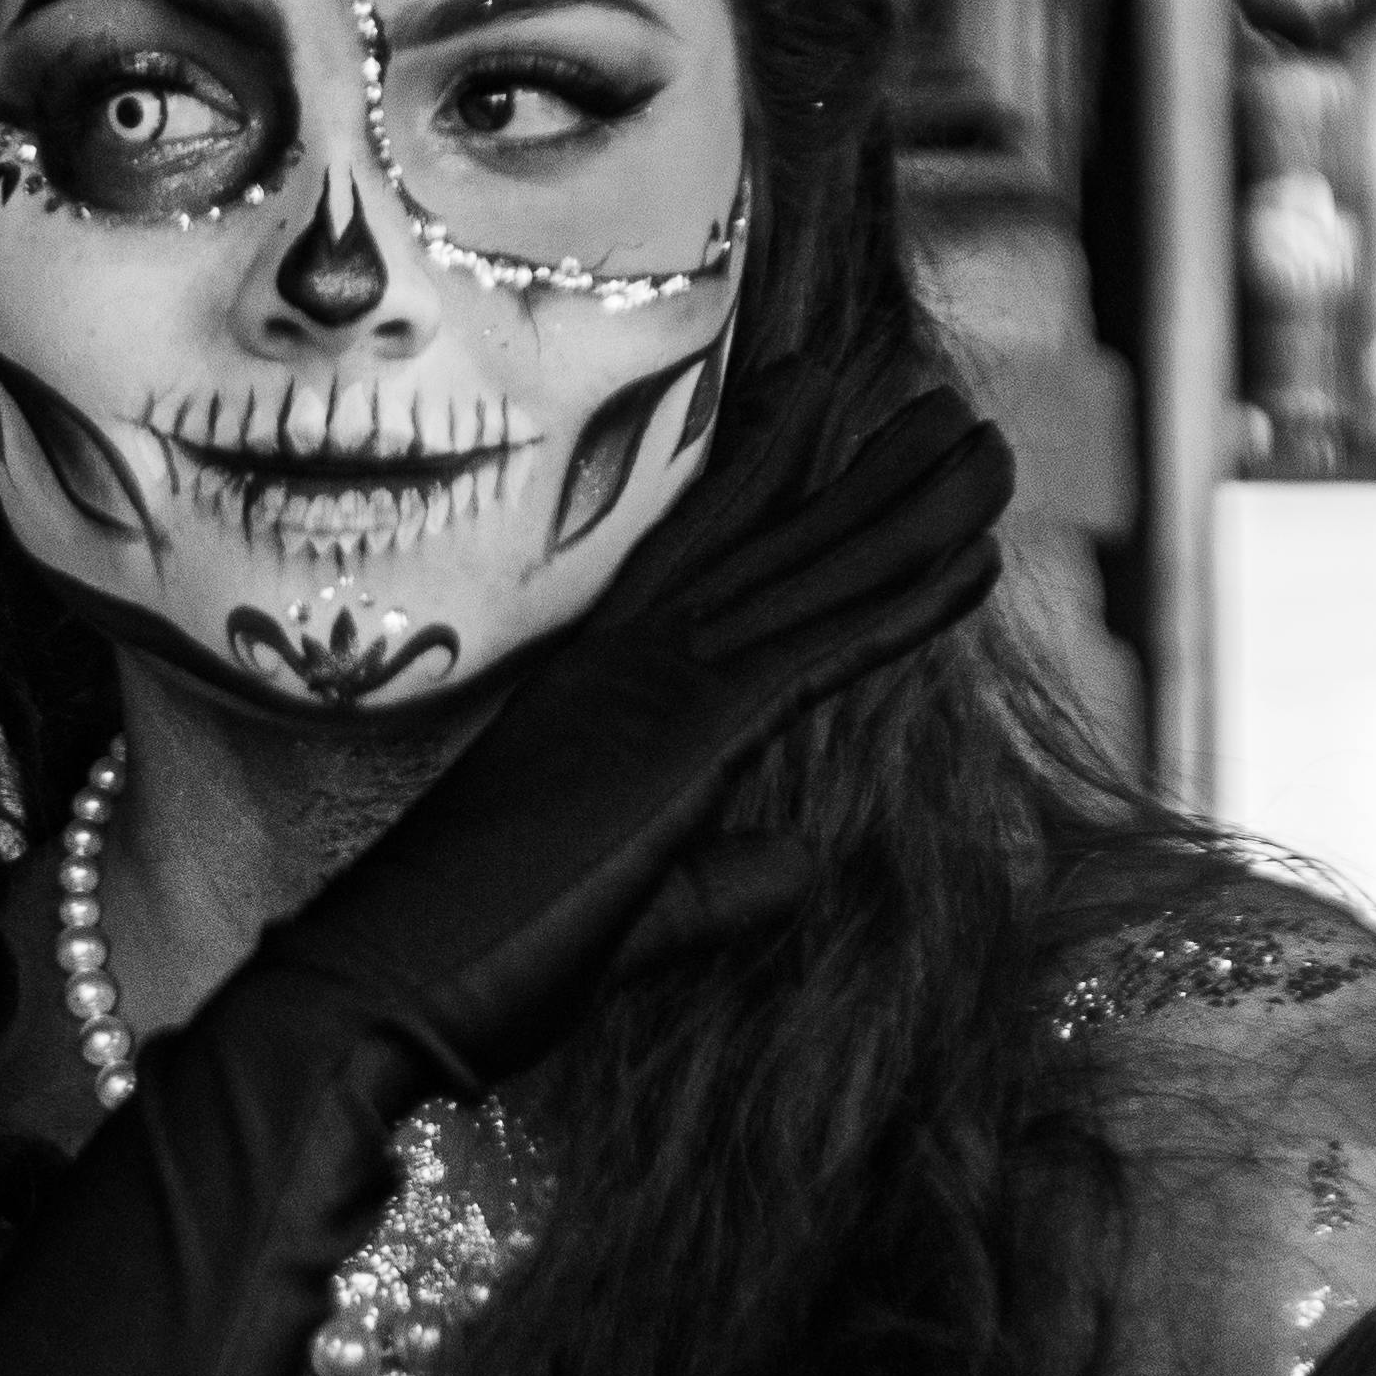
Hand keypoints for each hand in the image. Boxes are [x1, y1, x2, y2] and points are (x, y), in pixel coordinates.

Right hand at [262, 366, 1009, 1090]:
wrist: (387, 980)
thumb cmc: (469, 958)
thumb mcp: (630, 910)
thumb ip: (722, 879)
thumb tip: (804, 858)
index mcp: (598, 684)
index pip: (701, 553)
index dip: (772, 470)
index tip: (828, 395)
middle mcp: (630, 660)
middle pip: (773, 541)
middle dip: (869, 471)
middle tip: (954, 408)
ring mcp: (659, 688)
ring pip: (811, 576)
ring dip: (910, 506)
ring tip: (988, 442)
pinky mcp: (691, 738)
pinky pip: (823, 653)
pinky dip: (905, 604)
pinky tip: (977, 560)